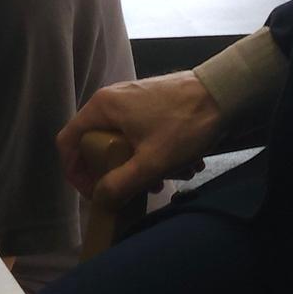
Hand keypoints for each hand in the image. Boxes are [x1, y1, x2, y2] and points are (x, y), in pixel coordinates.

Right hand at [55, 71, 224, 204]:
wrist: (224, 93)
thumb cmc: (184, 124)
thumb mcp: (151, 162)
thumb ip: (120, 184)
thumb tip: (99, 200)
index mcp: (102, 108)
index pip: (68, 141)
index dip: (74, 172)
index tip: (93, 193)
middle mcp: (111, 99)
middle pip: (96, 144)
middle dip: (115, 173)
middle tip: (131, 191)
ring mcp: (132, 99)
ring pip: (121, 141)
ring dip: (138, 167)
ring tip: (163, 181)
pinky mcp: (150, 103)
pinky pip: (139, 133)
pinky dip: (152, 153)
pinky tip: (180, 165)